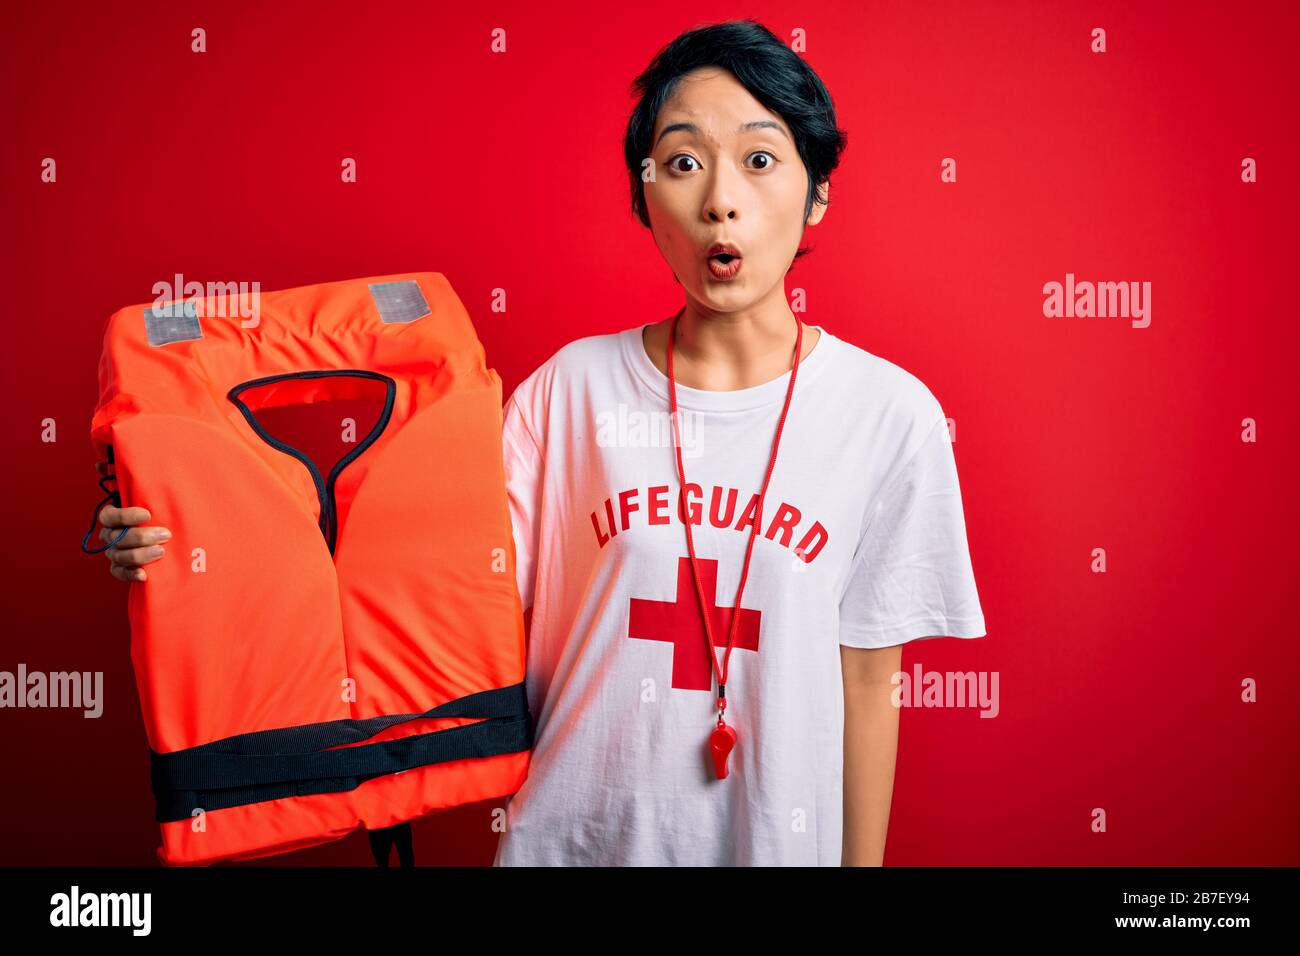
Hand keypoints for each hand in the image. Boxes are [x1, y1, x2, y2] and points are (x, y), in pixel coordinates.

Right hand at [95, 459, 170, 582]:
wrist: (168, 535)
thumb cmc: (156, 510)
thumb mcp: (148, 494)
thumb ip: (131, 479)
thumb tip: (100, 463)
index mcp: (112, 515)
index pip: (109, 516)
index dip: (125, 516)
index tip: (147, 514)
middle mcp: (110, 534)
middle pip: (116, 538)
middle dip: (140, 537)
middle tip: (165, 535)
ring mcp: (114, 552)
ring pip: (119, 556)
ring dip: (139, 555)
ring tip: (161, 551)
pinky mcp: (121, 568)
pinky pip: (119, 573)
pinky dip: (130, 575)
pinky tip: (144, 575)